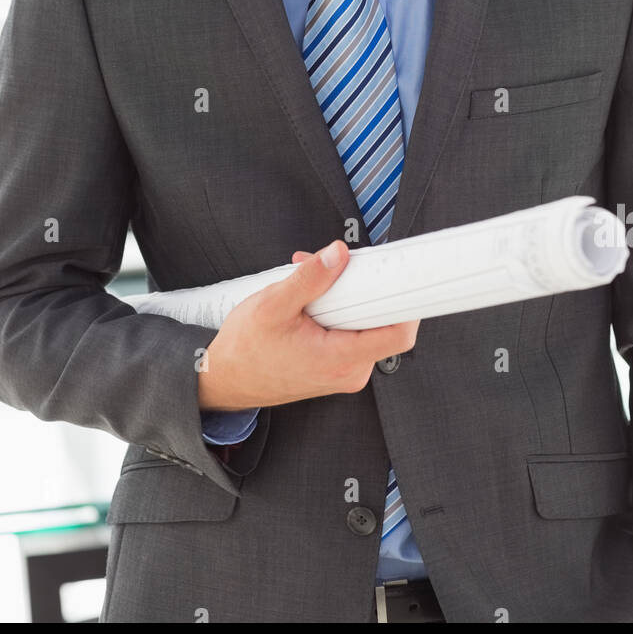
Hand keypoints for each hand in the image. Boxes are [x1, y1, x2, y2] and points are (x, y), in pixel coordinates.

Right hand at [198, 240, 419, 409]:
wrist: (225, 379)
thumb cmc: (246, 351)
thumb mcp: (273, 305)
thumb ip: (310, 278)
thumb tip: (338, 254)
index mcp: (340, 358)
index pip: (399, 333)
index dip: (408, 302)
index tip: (406, 276)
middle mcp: (349, 370)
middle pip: (383, 321)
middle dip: (362, 288)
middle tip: (339, 268)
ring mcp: (345, 371)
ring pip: (365, 324)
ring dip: (344, 298)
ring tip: (311, 284)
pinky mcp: (336, 367)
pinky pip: (351, 333)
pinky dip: (336, 312)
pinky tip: (310, 300)